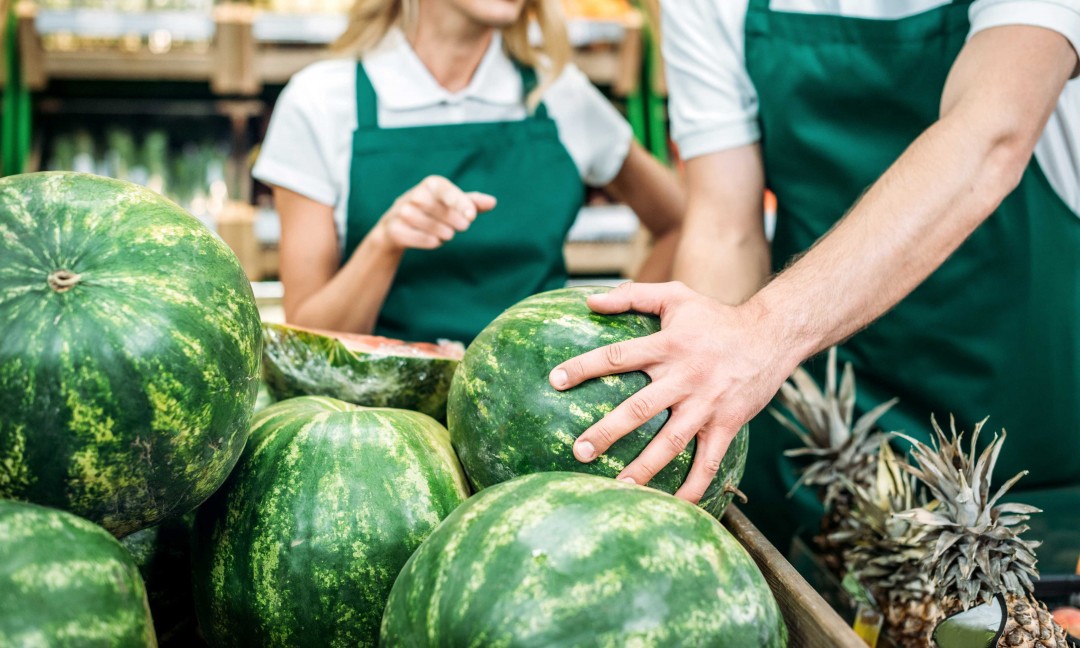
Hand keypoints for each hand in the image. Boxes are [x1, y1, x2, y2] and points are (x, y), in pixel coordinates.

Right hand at [376, 176, 496, 250]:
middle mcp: (413, 194)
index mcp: (430, 184)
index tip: (472, 216)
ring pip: (426, 223)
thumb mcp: (452, 206)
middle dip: (453, 219)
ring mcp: (401, 212)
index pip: (445, 190)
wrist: (397, 228)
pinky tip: (435, 241)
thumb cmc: (431, 213)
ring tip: (447, 234)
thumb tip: (493, 202)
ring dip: (442, 232)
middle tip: (463, 227)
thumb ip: (471, 203)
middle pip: (436, 207)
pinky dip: (429, 241)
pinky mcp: (393, 229)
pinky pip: (415, 236)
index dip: (459, 202)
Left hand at [548, 281, 801, 503]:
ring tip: (617, 487)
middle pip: (639, 408)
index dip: (585, 367)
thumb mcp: (676, 296)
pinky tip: (674, 506)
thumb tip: (589, 299)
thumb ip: (632, 295)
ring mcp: (706, 404)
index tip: (554, 380)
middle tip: (579, 451)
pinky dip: (694, 487)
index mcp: (667, 346)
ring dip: (644, 468)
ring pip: (670, 442)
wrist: (772, 335)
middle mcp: (684, 377)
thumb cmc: (716, 317)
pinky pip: (709, 462)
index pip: (618, 356)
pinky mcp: (726, 424)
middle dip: (607, 432)